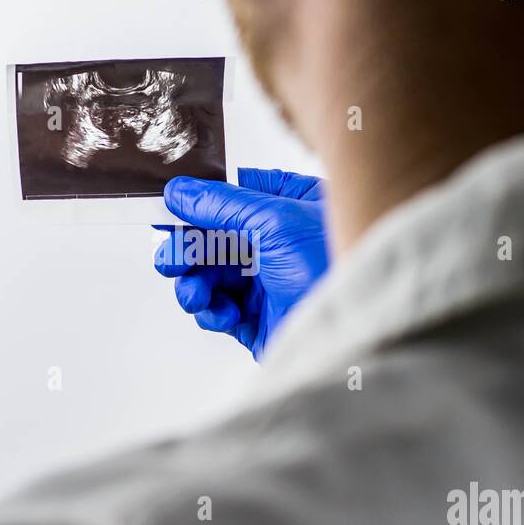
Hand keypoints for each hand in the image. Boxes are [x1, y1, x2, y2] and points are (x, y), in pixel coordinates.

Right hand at [154, 168, 328, 358]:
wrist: (354, 333)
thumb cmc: (335, 268)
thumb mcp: (275, 219)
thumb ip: (222, 203)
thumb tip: (180, 191)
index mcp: (290, 206)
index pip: (232, 195)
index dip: (198, 203)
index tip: (169, 208)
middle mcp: (278, 242)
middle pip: (213, 238)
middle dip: (188, 250)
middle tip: (173, 260)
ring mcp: (267, 282)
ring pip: (209, 276)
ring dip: (195, 284)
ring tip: (196, 294)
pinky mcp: (259, 320)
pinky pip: (218, 311)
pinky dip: (212, 313)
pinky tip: (223, 315)